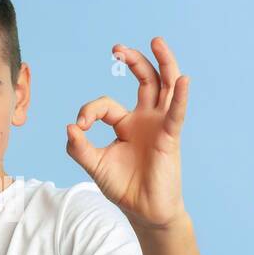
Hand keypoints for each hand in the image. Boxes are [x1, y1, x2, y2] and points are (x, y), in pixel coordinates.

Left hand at [66, 37, 189, 230]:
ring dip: (163, 63)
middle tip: (117, 49)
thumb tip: (70, 127)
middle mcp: (145, 119)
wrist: (144, 211)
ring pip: (166, 87)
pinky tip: (183, 81)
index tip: (80, 127)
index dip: (90, 110)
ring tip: (157, 42)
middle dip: (133, 61)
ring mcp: (159, 126)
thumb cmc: (124, 187)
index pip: (106, 105)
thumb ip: (80, 148)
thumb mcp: (95, 165)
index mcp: (126, 124)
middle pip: (146, 81)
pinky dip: (180, 97)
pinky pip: (176, 114)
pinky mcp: (170, 138)